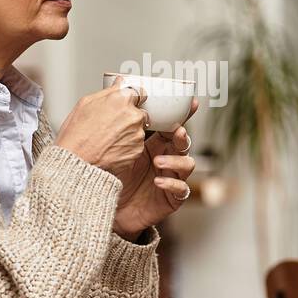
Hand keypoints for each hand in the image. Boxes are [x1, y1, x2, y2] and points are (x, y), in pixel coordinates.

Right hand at [54, 78, 148, 177]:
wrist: (76, 160)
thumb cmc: (76, 133)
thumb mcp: (85, 103)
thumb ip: (108, 91)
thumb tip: (119, 83)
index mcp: (121, 99)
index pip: (140, 92)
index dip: (133, 98)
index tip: (130, 102)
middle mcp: (133, 115)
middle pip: (140, 112)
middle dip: (129, 116)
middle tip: (113, 124)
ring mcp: (137, 134)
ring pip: (138, 129)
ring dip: (129, 132)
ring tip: (110, 138)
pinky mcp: (137, 150)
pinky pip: (136, 145)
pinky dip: (127, 146)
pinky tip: (112, 147)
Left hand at [112, 99, 197, 239]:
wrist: (104, 207)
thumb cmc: (109, 177)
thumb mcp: (115, 149)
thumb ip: (122, 126)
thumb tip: (120, 90)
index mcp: (155, 146)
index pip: (173, 127)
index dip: (184, 115)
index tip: (193, 103)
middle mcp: (166, 160)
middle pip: (184, 143)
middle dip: (182, 137)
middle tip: (176, 132)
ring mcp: (171, 179)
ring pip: (187, 164)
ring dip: (175, 161)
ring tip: (158, 162)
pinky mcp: (171, 199)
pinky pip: (181, 189)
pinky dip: (171, 183)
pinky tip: (157, 181)